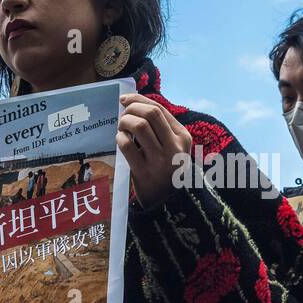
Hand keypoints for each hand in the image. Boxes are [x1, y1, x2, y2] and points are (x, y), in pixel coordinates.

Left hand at [117, 94, 192, 208]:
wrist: (168, 203)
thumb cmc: (166, 169)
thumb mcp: (173, 148)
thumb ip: (160, 128)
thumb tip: (134, 103)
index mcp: (183, 137)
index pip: (159, 109)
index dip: (139, 100)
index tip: (125, 100)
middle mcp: (174, 147)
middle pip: (150, 114)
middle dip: (132, 108)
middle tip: (123, 115)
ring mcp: (160, 160)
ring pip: (139, 126)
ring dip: (125, 122)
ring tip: (121, 128)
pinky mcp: (144, 172)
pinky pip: (127, 145)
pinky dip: (120, 138)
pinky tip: (120, 140)